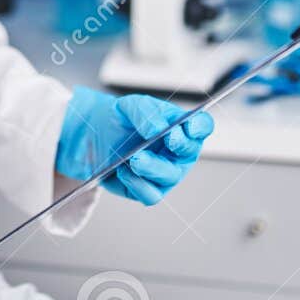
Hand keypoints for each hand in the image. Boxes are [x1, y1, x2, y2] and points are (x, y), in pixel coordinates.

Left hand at [55, 86, 213, 205]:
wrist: (97, 136)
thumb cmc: (123, 120)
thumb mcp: (131, 106)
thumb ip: (147, 112)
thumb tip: (158, 128)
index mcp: (181, 127)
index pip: (202, 126)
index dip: (200, 126)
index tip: (188, 125)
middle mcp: (179, 153)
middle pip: (189, 151)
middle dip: (179, 145)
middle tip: (167, 138)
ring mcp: (165, 173)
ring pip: (170, 176)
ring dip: (153, 167)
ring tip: (134, 158)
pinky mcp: (148, 189)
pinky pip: (149, 194)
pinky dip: (136, 182)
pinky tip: (123, 170)